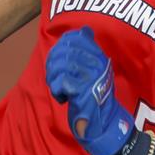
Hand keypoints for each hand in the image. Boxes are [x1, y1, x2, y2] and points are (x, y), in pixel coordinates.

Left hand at [44, 28, 133, 154]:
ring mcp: (91, 77)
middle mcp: (97, 64)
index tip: (58, 59)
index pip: (77, 38)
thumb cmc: (92, 99)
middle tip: (55, 78)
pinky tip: (63, 98)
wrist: (101, 124)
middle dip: (53, 64)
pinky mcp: (83, 90)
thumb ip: (86, 53)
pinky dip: (57, 91)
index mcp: (99, 57)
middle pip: (65, 51)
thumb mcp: (93, 72)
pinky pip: (61, 81)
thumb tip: (84, 30)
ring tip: (58, 89)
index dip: (61, 45)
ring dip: (53, 78)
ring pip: (61, 65)